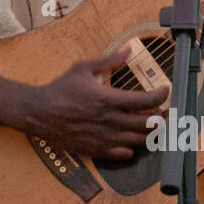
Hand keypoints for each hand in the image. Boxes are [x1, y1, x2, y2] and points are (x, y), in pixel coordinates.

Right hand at [26, 49, 168, 160]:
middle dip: (159, 115)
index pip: (148, 101)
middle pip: (150, 123)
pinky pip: (125, 154)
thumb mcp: (83, 69)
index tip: (164, 90)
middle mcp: (111, 121)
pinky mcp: (98, 150)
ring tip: (149, 124)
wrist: (39, 113)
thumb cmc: (60, 90)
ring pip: (141, 141)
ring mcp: (106, 138)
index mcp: (110, 99)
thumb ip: (109, 61)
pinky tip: (129, 139)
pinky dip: (132, 147)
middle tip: (159, 109)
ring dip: (149, 133)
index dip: (162, 95)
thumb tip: (129, 49)